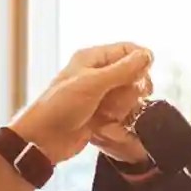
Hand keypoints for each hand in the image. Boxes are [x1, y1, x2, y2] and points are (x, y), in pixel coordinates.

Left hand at [9, 43, 152, 163]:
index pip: (129, 50)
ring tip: (107, 114)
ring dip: (124, 106)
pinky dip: (119, 120)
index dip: (141, 63)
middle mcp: (99, 74)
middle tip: (118, 100)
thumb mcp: (93, 84)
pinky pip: (123, 113)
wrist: (42, 140)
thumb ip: (123, 70)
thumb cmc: (60, 107)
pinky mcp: (103, 114)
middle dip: (132, 89)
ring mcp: (101, 95)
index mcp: (93, 58)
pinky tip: (107, 124)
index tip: (142, 79)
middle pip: (134, 75)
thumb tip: (148, 56)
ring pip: (131, 96)